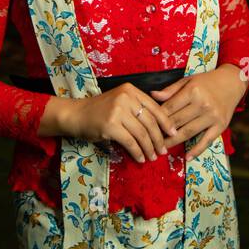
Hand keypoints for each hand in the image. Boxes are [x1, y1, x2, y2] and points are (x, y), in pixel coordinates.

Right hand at [57, 82, 176, 162]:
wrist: (76, 115)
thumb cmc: (99, 111)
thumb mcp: (120, 102)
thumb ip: (137, 108)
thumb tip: (159, 128)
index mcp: (130, 90)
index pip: (154, 107)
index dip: (166, 122)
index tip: (173, 133)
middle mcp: (125, 98)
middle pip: (149, 122)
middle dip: (158, 139)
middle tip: (163, 150)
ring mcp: (117, 111)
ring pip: (141, 133)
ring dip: (149, 148)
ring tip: (152, 157)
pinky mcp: (110, 126)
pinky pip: (130, 142)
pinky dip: (137, 152)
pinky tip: (140, 158)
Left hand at [150, 65, 247, 160]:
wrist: (233, 82)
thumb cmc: (207, 81)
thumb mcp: (188, 81)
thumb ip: (170, 90)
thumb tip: (152, 96)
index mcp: (192, 91)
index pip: (170, 108)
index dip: (158, 118)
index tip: (149, 125)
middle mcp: (203, 104)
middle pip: (177, 121)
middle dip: (162, 131)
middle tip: (151, 140)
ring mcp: (212, 116)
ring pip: (188, 132)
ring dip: (174, 142)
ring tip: (162, 148)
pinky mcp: (221, 126)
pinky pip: (207, 140)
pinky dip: (197, 150)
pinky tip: (187, 157)